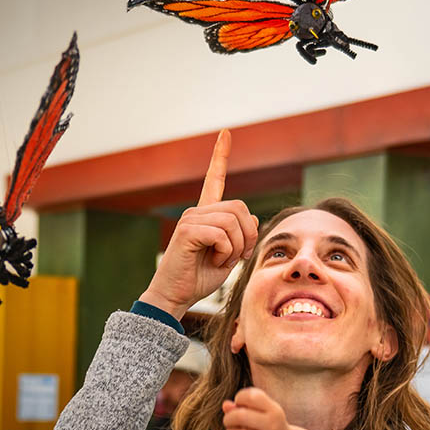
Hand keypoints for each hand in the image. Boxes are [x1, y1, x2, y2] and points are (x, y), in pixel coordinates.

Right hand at [139, 130, 259, 318]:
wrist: (176, 296)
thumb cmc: (200, 278)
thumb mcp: (229, 255)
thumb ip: (240, 236)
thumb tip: (253, 220)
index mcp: (206, 214)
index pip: (213, 179)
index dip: (219, 155)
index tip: (225, 133)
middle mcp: (197, 211)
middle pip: (241, 208)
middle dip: (248, 235)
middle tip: (238, 255)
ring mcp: (190, 219)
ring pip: (234, 222)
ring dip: (237, 247)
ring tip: (222, 260)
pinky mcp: (187, 231)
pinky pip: (222, 234)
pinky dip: (225, 252)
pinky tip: (213, 260)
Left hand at [222, 387, 292, 429]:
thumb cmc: (267, 424)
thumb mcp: (261, 410)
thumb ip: (242, 404)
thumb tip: (226, 406)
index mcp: (274, 411)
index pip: (251, 397)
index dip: (240, 397)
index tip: (240, 403)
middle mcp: (273, 427)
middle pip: (240, 416)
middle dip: (228, 418)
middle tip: (230, 421)